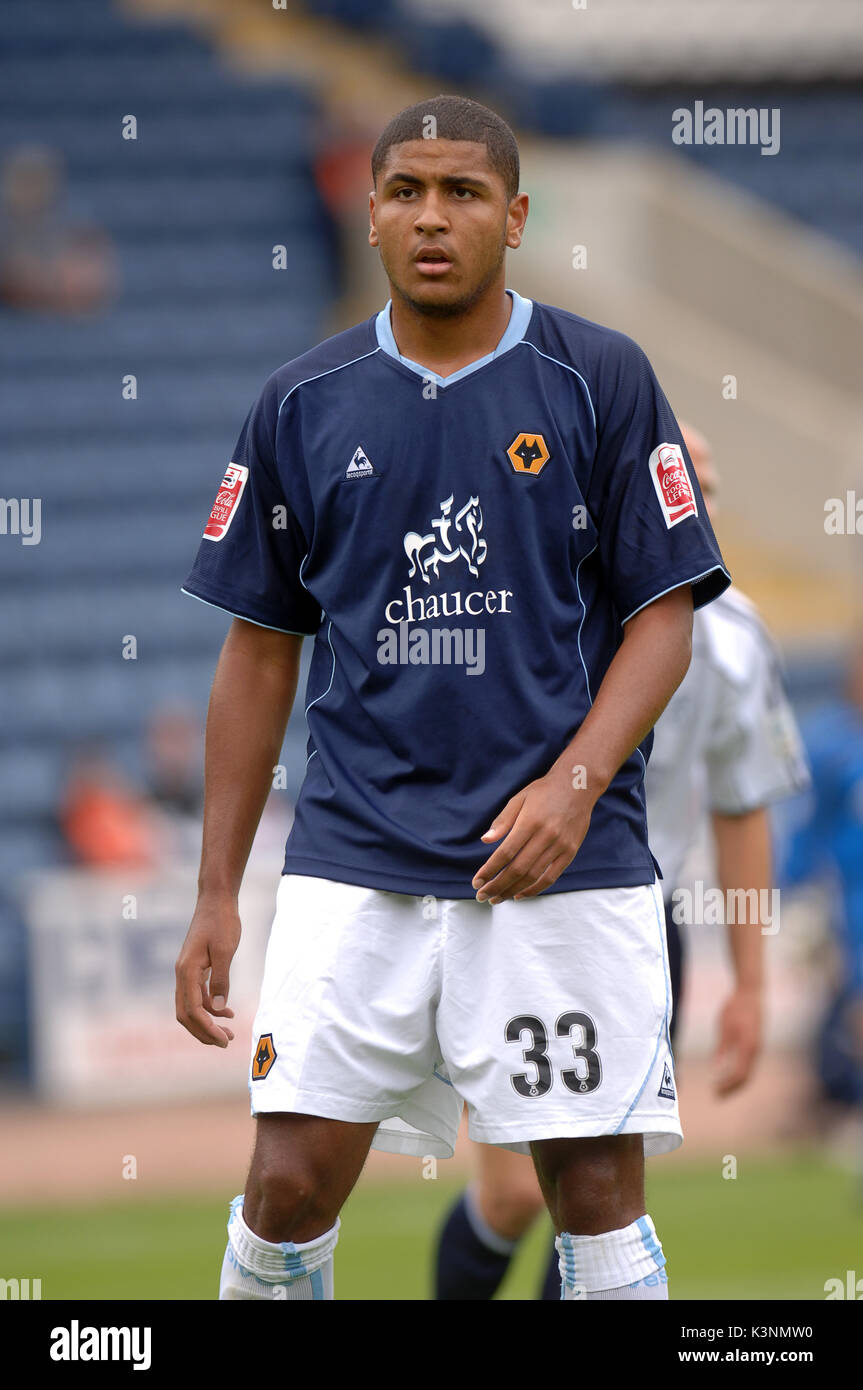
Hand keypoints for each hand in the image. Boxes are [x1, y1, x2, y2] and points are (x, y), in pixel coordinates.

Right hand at [175, 895, 240, 1046]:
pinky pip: (197, 995)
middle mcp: (181, 974)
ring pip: (190, 1007)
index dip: (207, 1028)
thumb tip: (219, 1008)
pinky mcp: (194, 968)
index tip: (225, 1040)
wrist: (216, 899)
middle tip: (226, 1042)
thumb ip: (222, 978)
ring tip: (229, 1033)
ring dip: (207, 1022)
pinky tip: (227, 1011)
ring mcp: (186, 971)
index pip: (193, 1010)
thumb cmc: (222, 921)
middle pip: (186, 1014)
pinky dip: (210, 1007)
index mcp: (186, 971)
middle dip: (204, 1032)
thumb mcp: (226, 949)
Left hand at [471, 762, 594, 902]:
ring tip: (497, 898)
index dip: (489, 870)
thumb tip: (485, 840)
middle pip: (518, 869)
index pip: (505, 853)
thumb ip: (502, 821)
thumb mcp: (519, 799)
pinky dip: (534, 889)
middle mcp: (546, 836)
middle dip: (497, 885)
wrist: (578, 785)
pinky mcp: (570, 852)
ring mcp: (560, 846)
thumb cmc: (544, 791)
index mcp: (530, 822)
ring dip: (512, 890)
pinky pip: (551, 877)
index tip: (476, 882)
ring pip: (533, 876)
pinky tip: (519, 895)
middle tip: (482, 896)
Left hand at [712, 987, 762, 1094]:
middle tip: (716, 1096)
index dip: (727, 1084)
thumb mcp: (724, 1027)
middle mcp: (755, 1050)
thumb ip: (722, 1048)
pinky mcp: (755, 1044)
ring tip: (720, 1089)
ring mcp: (757, 1048)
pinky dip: (739, 1073)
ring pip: (748, 1072)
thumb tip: (716, 1068)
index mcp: (748, 1046)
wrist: (751, 994)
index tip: (714, 1090)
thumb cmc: (735, 1008)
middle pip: (745, 1077)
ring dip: (735, 1083)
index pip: (739, 1073)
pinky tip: (727, 1075)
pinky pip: (748, 1064)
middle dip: (731, 1088)